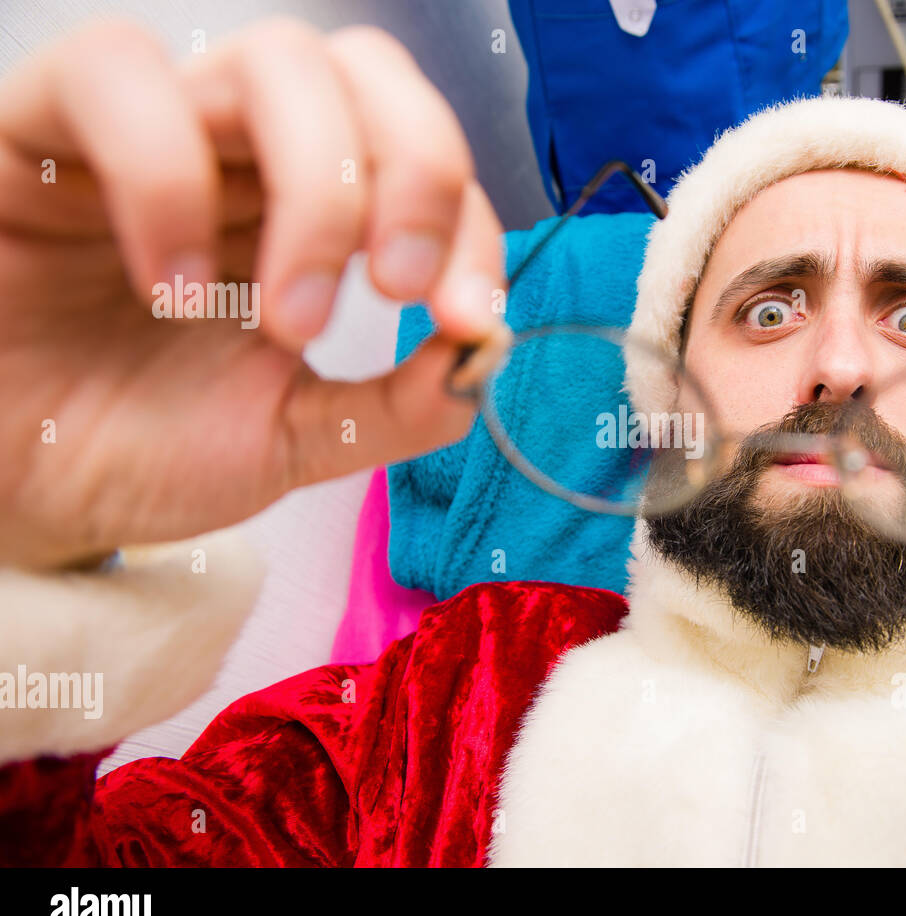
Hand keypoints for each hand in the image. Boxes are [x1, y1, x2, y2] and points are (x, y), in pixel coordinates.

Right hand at [0, 19, 507, 569]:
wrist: (13, 492)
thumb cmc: (139, 448)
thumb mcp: (291, 441)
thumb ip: (395, 406)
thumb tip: (486, 355)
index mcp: (306, 216)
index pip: (423, 160)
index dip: (469, 227)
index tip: (466, 319)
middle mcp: (240, 157)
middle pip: (366, 72)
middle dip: (419, 174)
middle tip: (402, 293)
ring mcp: (151, 133)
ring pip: (273, 60)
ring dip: (319, 189)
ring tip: (288, 321)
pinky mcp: (38, 129)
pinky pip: (117, 77)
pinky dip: (171, 179)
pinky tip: (174, 286)